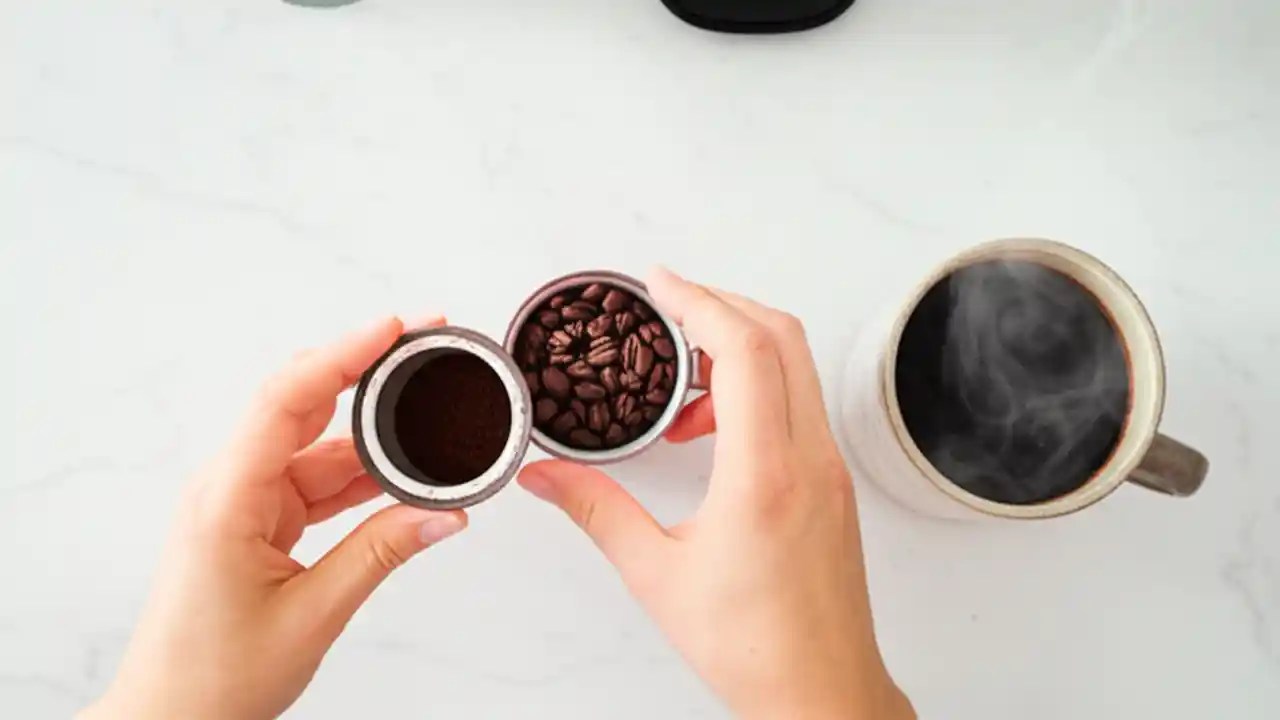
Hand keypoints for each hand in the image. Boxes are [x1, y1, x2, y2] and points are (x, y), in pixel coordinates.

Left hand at [81, 316, 467, 719]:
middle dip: (365, 370)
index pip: (287, 399)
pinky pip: (315, 481)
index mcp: (227, 499)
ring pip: (317, 445)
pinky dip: (360, 476)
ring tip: (428, 418)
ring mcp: (243, 503)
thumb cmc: (213, 679)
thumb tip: (446, 513)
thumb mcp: (312, 615)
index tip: (394, 328)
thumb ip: (382, 554)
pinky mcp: (257, 522)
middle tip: (423, 346)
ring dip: (371, 434)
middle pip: (302, 403)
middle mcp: (230, 488)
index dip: (343, 354)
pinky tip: (400, 475)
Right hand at [518, 269, 913, 719]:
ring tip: (679, 390)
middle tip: (666, 310)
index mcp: (766, 475)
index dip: (699, 300)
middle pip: (781, 337)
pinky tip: (711, 433)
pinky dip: (757, 391)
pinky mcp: (834, 483)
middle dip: (720, 306)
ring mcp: (831, 469)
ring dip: (739, 351)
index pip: (745, 350)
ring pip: (796, 369)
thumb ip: (596, 511)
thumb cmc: (754, 648)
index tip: (659, 282)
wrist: (822, 694)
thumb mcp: (656, 575)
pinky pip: (799, 407)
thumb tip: (545, 476)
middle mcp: (811, 459)